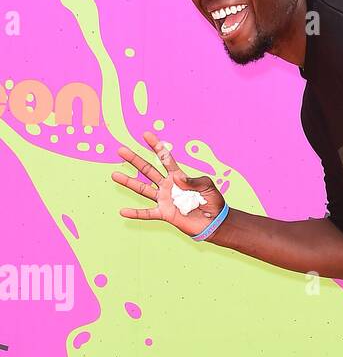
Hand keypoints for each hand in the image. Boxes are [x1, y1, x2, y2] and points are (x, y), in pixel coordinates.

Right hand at [111, 131, 225, 236]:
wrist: (214, 222)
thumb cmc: (213, 201)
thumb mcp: (207, 185)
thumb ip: (193, 180)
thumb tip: (177, 178)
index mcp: (178, 176)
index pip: (164, 158)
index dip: (156, 146)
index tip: (145, 134)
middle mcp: (167, 186)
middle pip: (148, 170)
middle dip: (135, 159)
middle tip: (121, 150)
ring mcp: (165, 199)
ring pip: (143, 189)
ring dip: (129, 182)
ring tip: (114, 175)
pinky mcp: (165, 213)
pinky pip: (147, 213)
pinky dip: (135, 213)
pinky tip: (123, 212)